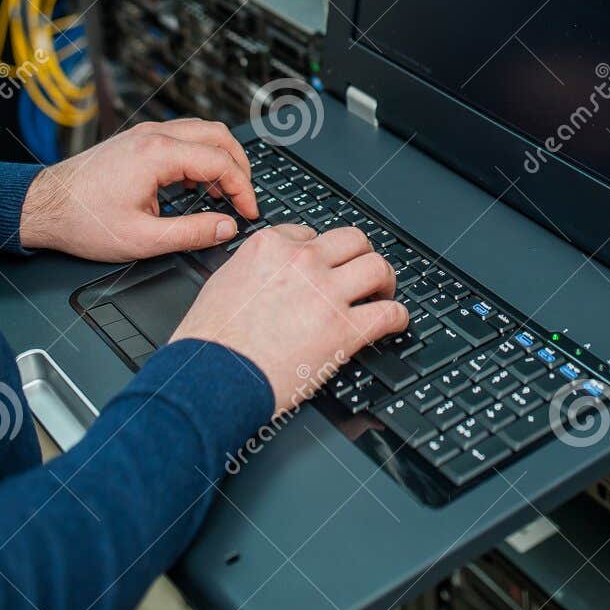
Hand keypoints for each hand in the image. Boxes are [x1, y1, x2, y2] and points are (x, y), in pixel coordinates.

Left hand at [19, 119, 258, 260]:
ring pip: (201, 132)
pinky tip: (195, 185)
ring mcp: (144, 134)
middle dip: (239, 166)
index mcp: (157, 155)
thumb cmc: (82, 220)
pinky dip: (200, 156)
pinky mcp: (137, 141)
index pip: (220, 162)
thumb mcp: (142, 238)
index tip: (248, 212)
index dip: (243, 189)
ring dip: (220, 158)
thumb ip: (191, 233)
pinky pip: (182, 137)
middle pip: (218, 135)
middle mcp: (153, 136)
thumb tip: (226, 227)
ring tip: (223, 194)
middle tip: (244, 197)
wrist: (43, 206)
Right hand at [169, 223, 407, 413]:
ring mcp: (326, 293)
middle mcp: (302, 262)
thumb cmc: (210, 341)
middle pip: (353, 240)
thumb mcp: (224, 282)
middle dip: (360, 256)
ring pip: (378, 267)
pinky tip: (395, 323)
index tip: (325, 266)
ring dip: (385, 281)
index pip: (310, 233)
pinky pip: (389, 313)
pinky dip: (398, 317)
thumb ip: (255, 270)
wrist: (212, 377)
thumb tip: (271, 275)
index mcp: (270, 247)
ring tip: (382, 294)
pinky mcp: (344, 328)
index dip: (321, 252)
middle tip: (362, 273)